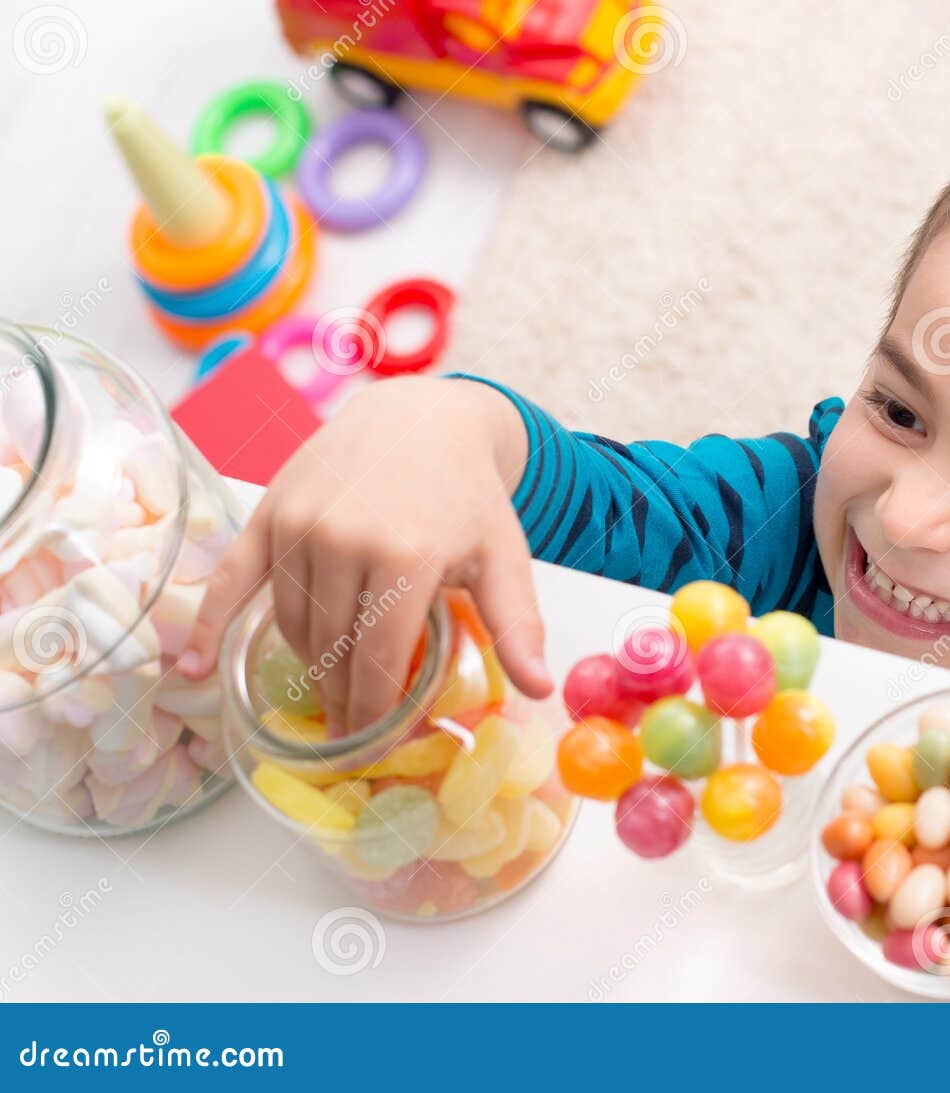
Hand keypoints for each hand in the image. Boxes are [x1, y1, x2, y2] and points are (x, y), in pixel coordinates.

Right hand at [180, 376, 549, 735]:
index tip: (377, 745)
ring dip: (308, 664)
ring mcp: (302, 524)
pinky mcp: (268, 511)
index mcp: (409, 555)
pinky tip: (195, 668)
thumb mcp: (504, 555)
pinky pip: (231, 579)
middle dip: (343, 699)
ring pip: (292, 624)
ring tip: (329, 690)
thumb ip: (517, 624)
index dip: (377, 711)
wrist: (422, 417)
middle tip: (353, 733)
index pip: (381, 660)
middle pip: (333, 649)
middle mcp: (348, 538)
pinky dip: (210, 625)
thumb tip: (541, 688)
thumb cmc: (466, 494)